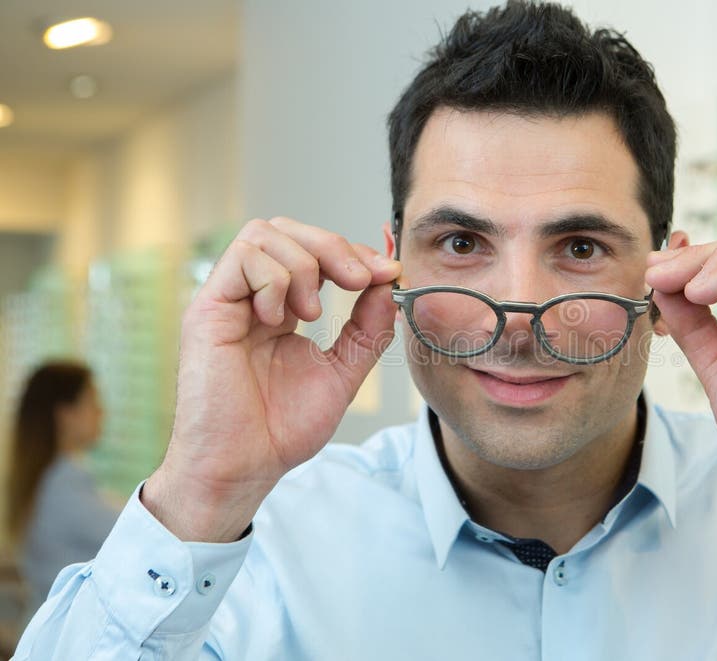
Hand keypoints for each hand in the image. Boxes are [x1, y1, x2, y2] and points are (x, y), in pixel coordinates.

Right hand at [143, 217, 400, 541]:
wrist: (244, 467)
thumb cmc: (281, 428)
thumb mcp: (342, 372)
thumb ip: (366, 329)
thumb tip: (389, 284)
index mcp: (282, 308)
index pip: (313, 251)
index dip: (352, 252)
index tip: (387, 272)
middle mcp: (252, 297)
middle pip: (288, 230)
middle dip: (333, 245)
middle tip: (360, 278)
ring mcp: (228, 300)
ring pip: (264, 234)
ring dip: (304, 265)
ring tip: (314, 313)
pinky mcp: (207, 309)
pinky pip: (242, 258)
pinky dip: (273, 279)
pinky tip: (280, 319)